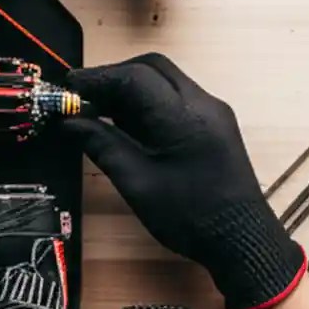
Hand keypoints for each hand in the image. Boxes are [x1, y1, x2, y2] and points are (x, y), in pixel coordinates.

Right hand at [61, 53, 304, 308]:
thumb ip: (102, 145)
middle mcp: (203, 103)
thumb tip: (69, 123)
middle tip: (82, 96)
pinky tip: (126, 123)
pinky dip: (148, 102)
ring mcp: (212, 111)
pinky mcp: (215, 124)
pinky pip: (176, 98)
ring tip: (97, 110)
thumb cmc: (188, 217)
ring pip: (165, 80)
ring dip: (130, 88)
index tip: (67, 87)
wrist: (241, 241)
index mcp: (183, 116)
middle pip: (152, 68)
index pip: (134, 77)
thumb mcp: (137, 183)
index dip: (97, 78)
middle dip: (114, 76)